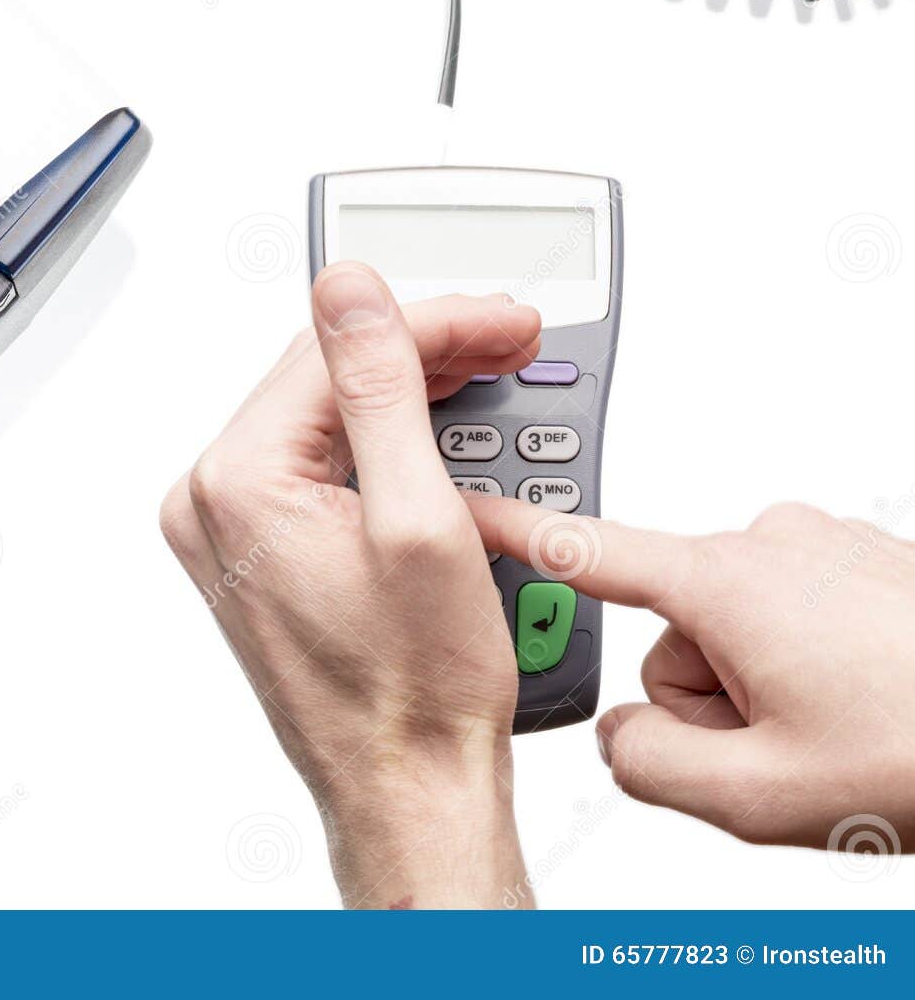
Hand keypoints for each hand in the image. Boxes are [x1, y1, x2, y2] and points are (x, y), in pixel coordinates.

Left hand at [160, 263, 541, 906]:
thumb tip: (349, 288)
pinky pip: (321, 468)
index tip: (504, 320)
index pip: (334, 353)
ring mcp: (230, 532)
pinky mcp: (258, 554)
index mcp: (234, 484)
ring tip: (492, 386)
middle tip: (510, 342)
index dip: (435, 322)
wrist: (407, 790)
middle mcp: (212, 503)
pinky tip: (444, 442)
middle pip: (324, 380)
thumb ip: (379, 389)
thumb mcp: (417, 519)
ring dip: (412, 399)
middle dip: (426, 354)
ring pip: (326, 421)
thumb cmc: (415, 690)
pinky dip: (385, 449)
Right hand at [470, 497, 914, 851]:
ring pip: (726, 630)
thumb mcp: (756, 797)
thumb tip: (625, 737)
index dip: (501, 533)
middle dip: (703, 697)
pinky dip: (801, 664)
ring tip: (834, 729)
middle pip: (665, 631)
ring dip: (757, 688)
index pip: (580, 551)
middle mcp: (767, 543)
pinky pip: (783, 614)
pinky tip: (859, 702)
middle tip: (776, 749)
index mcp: (727, 582)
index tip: (446, 508)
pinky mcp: (856, 559)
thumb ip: (643, 764)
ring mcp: (818, 546)